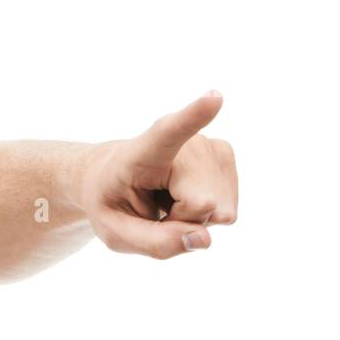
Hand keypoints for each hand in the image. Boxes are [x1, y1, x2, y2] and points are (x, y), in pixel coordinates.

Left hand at [79, 90, 238, 258]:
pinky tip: (184, 198)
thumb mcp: (115, 232)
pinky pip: (227, 211)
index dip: (194, 117)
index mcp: (143, 151)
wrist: (112, 177)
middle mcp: (182, 142)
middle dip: (180, 223)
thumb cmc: (111, 202)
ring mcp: (208, 145)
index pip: (170, 133)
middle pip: (201, 205)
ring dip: (192, 220)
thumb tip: (205, 240)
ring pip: (219, 211)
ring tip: (167, 202)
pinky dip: (206, 216)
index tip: (214, 97)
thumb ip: (154, 243)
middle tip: (154, 208)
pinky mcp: (225, 155)